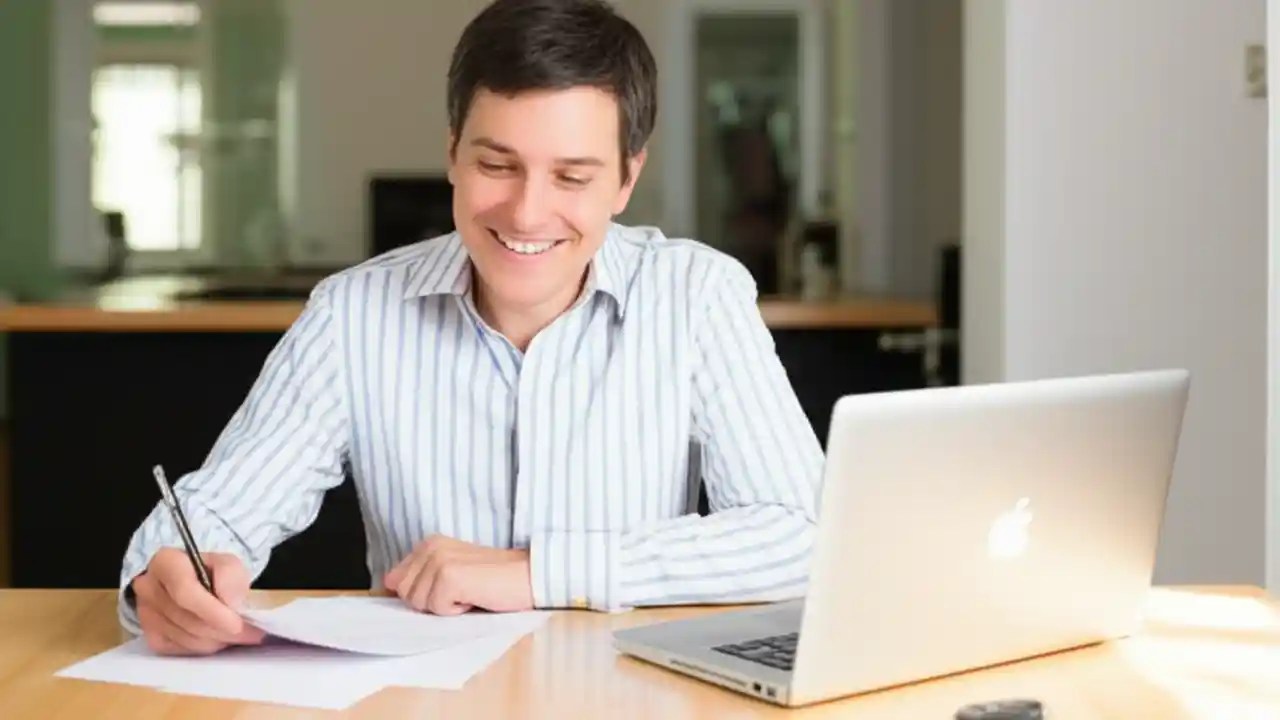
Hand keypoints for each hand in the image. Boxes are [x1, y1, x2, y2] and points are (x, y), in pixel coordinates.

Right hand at [131, 548, 264, 655]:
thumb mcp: (227, 563)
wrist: (196, 585)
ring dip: (217, 640)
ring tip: (239, 635)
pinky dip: (204, 648)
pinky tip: (218, 638)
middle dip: (222, 630)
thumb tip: (230, 602)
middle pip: (187, 619)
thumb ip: (230, 575)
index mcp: (165, 562)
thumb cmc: (212, 573)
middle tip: (252, 634)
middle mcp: (148, 588)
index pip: (185, 592)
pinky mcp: (151, 636)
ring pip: (185, 638)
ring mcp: (145, 614)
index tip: (237, 624)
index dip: (212, 612)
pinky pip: (180, 650)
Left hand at [383, 535, 533, 615]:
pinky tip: (475, 596)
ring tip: (470, 592)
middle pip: (406, 595)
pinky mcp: (449, 577)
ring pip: (419, 604)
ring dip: (446, 606)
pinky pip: (437, 609)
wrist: (528, 576)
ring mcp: (439, 560)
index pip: (396, 581)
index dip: (422, 594)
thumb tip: (389, 582)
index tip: (449, 589)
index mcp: (429, 544)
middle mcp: (431, 547)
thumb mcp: (452, 573)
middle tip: (462, 591)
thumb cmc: (494, 579)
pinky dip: (457, 610)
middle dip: (432, 602)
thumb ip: (420, 575)